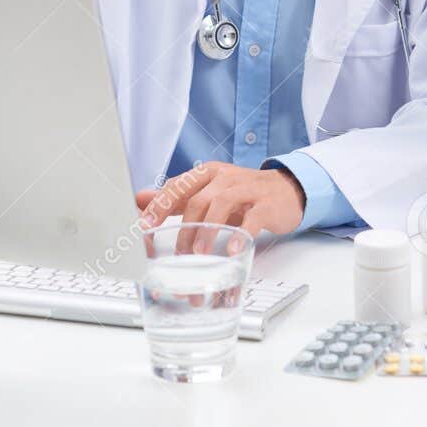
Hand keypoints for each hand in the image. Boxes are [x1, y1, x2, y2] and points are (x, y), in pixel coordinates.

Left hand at [136, 161, 305, 246]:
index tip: (145, 225)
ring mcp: (247, 189)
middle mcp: (225, 177)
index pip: (178, 186)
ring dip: (208, 231)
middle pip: (198, 199)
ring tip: (201, 253)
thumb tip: (141, 197)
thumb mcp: (208, 192)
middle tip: (178, 252)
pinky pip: (252, 218)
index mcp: (208, 173)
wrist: (286, 190)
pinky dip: (241, 235)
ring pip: (222, 205)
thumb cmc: (243, 194)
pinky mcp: (266, 204)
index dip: (160, 205)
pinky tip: (233, 250)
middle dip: (185, 228)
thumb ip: (177, 196)